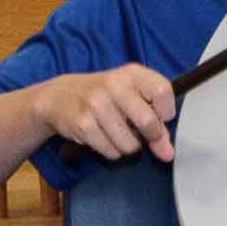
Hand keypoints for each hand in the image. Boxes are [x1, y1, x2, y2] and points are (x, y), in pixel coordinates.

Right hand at [39, 62, 177, 162]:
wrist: (59, 96)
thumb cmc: (103, 95)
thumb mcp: (130, 96)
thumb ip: (155, 120)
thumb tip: (167, 152)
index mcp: (132, 73)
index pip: (163, 91)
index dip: (166, 111)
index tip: (160, 117)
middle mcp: (114, 85)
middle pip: (149, 122)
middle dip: (151, 136)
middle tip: (143, 133)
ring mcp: (97, 104)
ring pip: (130, 144)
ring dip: (129, 146)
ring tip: (118, 132)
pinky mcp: (84, 124)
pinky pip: (112, 152)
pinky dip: (112, 151)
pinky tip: (103, 137)